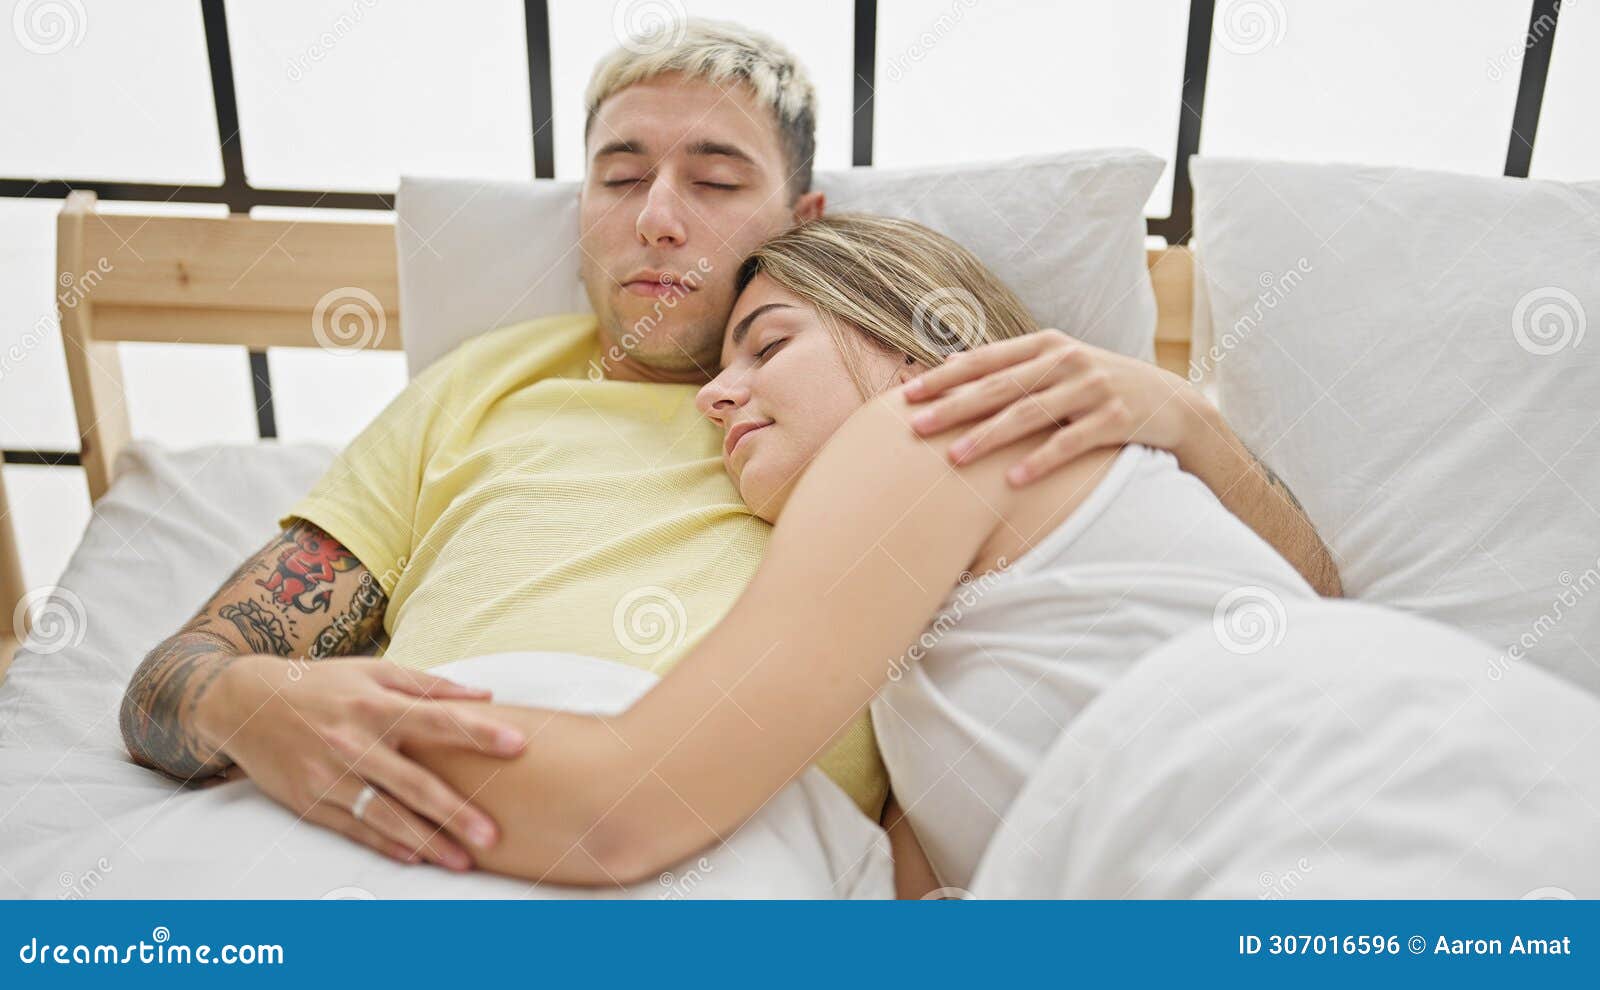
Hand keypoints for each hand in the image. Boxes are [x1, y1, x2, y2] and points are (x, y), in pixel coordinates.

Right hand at [197, 656, 527, 870]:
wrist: (246, 703)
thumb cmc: (322, 684)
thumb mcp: (373, 672)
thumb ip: (430, 686)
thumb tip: (485, 694)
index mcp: (376, 705)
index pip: (438, 720)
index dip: (479, 732)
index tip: (518, 744)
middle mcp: (354, 742)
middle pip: (414, 782)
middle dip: (455, 811)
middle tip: (492, 836)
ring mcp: (330, 776)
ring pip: (385, 816)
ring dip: (426, 841)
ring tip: (462, 861)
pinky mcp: (309, 801)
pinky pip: (354, 829)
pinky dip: (386, 845)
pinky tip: (415, 859)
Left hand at [903, 329, 1212, 483]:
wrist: (1171, 401)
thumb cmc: (1099, 386)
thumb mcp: (1058, 364)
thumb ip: (1011, 363)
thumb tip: (951, 361)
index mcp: (1047, 345)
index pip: (985, 359)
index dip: (945, 377)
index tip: (908, 395)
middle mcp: (1067, 361)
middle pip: (1000, 385)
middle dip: (954, 406)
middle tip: (916, 426)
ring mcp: (1093, 389)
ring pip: (1030, 413)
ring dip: (989, 436)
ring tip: (954, 457)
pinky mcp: (1117, 418)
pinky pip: (1071, 443)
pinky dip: (1041, 461)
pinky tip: (1013, 480)